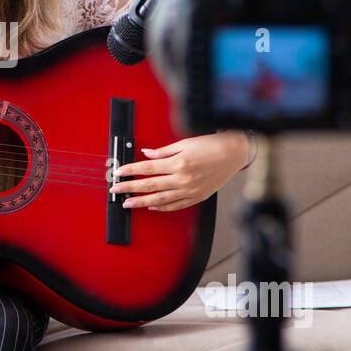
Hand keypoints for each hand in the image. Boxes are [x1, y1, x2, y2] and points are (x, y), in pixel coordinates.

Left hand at [107, 130, 247, 211]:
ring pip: (160, 199)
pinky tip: (152, 206)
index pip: (147, 168)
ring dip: (141, 202)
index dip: (130, 170)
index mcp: (178, 163)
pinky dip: (162, 208)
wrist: (234, 153)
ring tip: (128, 203)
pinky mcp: (197, 197)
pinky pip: (176, 206)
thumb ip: (163, 151)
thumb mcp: (185, 143)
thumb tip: (146, 154)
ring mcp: (190, 190)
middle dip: (129, 188)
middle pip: (149, 186)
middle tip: (115, 190)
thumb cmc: (212, 146)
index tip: (118, 172)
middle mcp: (183, 179)